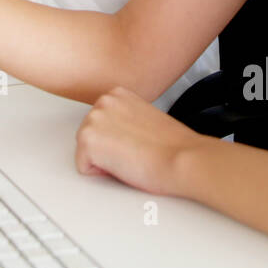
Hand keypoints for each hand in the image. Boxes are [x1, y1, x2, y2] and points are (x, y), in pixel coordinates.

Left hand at [74, 86, 208, 196]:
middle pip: (90, 138)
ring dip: (105, 160)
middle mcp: (102, 102)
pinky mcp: (87, 140)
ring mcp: (92, 119)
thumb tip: (118, 133)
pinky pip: (84, 168)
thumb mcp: (146, 118)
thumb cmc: (173, 147)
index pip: (101, 126)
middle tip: (136, 152)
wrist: (183, 158)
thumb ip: (126, 118)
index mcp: (117, 94)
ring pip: (86, 152)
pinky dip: (103, 173)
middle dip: (108, 150)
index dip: (118, 142)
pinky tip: (125, 165)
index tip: (137, 143)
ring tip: (131, 157)